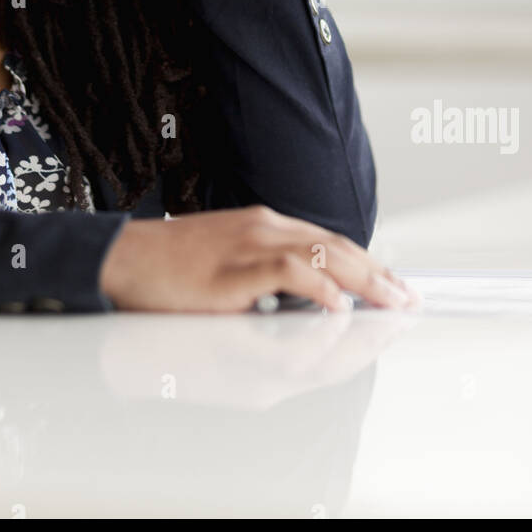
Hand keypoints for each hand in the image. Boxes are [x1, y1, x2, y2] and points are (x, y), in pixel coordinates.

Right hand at [98, 203, 421, 312]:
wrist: (121, 260)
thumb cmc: (169, 272)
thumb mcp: (228, 268)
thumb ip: (267, 280)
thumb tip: (309, 305)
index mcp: (265, 227)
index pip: (332, 243)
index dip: (370, 266)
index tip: (399, 288)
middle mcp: (264, 227)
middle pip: (337, 246)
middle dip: (380, 275)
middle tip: (411, 300)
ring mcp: (248, 245)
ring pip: (322, 254)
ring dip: (364, 281)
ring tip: (392, 304)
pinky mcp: (231, 269)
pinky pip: (285, 272)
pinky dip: (318, 286)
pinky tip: (339, 304)